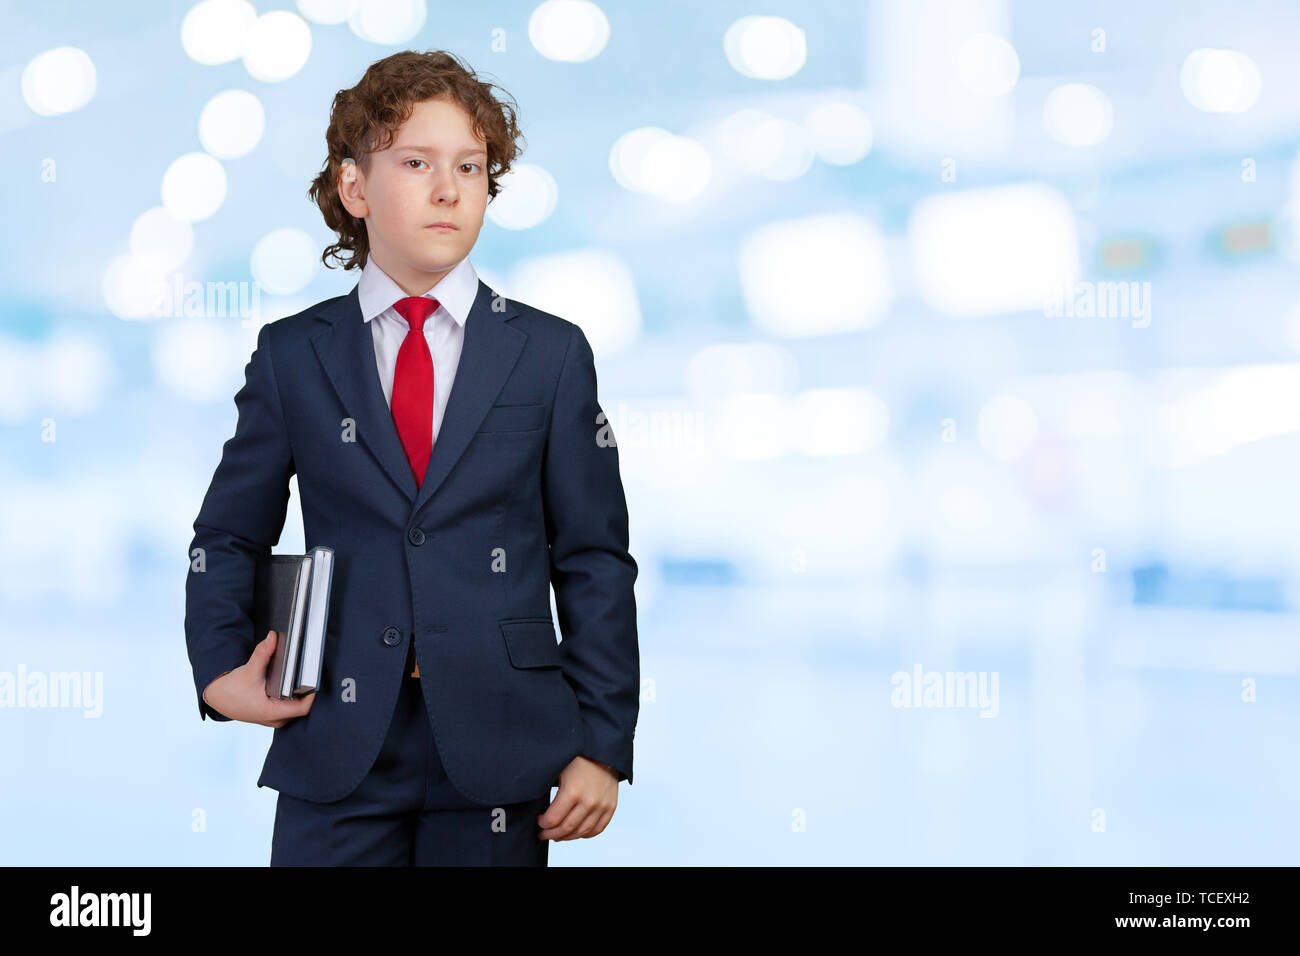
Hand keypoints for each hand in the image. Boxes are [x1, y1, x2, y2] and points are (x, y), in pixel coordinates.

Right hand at [201, 629, 316, 727]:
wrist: (219, 698)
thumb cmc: (232, 690)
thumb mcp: (249, 670)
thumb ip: (262, 653)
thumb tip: (272, 637)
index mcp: (271, 712)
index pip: (303, 708)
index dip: (312, 692)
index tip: (315, 676)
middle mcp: (276, 719)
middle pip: (302, 705)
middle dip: (307, 688)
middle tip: (311, 670)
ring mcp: (276, 718)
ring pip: (297, 705)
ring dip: (301, 691)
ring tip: (304, 673)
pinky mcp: (275, 713)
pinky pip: (291, 705)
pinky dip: (293, 693)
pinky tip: (295, 680)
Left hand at [537, 755, 618, 840]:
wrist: (602, 749)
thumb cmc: (578, 757)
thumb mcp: (558, 769)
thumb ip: (547, 788)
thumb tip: (537, 806)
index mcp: (572, 791)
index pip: (553, 819)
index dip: (543, 824)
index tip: (539, 821)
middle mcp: (589, 801)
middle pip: (566, 829)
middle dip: (551, 833)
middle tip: (544, 833)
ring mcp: (602, 805)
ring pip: (581, 832)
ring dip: (567, 837)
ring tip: (558, 835)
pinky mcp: (611, 806)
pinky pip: (598, 829)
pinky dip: (585, 834)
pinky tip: (576, 832)